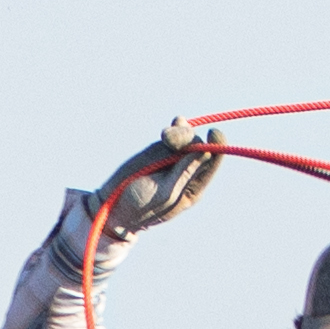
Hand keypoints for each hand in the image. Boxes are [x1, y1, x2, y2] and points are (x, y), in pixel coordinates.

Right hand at [100, 126, 220, 240]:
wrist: (113, 204)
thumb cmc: (141, 206)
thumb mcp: (165, 194)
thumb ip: (184, 172)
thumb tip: (207, 150)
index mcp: (194, 187)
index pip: (212, 163)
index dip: (217, 145)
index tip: (213, 132)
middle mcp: (188, 171)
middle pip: (199, 146)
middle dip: (188, 138)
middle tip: (168, 140)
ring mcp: (174, 159)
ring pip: (187, 137)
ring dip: (179, 132)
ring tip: (164, 136)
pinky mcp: (160, 150)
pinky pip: (175, 134)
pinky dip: (176, 128)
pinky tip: (176, 122)